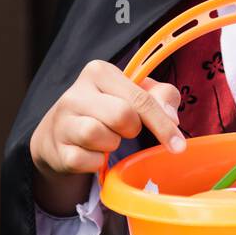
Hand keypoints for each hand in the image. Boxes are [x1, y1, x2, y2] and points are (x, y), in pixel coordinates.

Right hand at [30, 59, 186, 181]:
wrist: (60, 134)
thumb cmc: (107, 109)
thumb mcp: (135, 94)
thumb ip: (162, 96)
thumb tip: (173, 119)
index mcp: (98, 72)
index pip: (139, 98)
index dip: (163, 124)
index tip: (178, 146)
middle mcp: (76, 92)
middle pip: (122, 116)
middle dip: (131, 129)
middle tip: (125, 130)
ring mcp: (62, 120)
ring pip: (99, 136)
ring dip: (111, 144)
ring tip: (106, 138)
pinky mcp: (57, 148)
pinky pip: (87, 160)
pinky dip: (96, 162)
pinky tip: (91, 153)